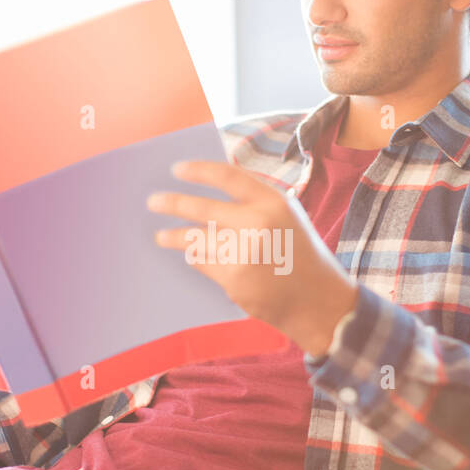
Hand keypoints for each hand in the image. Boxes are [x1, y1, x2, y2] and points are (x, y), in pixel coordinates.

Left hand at [146, 160, 357, 355]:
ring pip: (196, 239)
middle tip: (153, 202)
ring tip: (160, 236)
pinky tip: (195, 257)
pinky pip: (203, 262)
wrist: (315, 300)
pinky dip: (198, 258)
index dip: (198, 170)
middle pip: (201, 208)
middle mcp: (257, 223)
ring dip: (173, 237)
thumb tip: (210, 188)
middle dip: (171, 203)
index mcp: (273, 202)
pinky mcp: (233, 278)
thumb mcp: (287, 216)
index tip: (176, 170)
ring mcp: (243, 252)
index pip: (226, 176)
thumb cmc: (299, 254)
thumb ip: (255, 201)